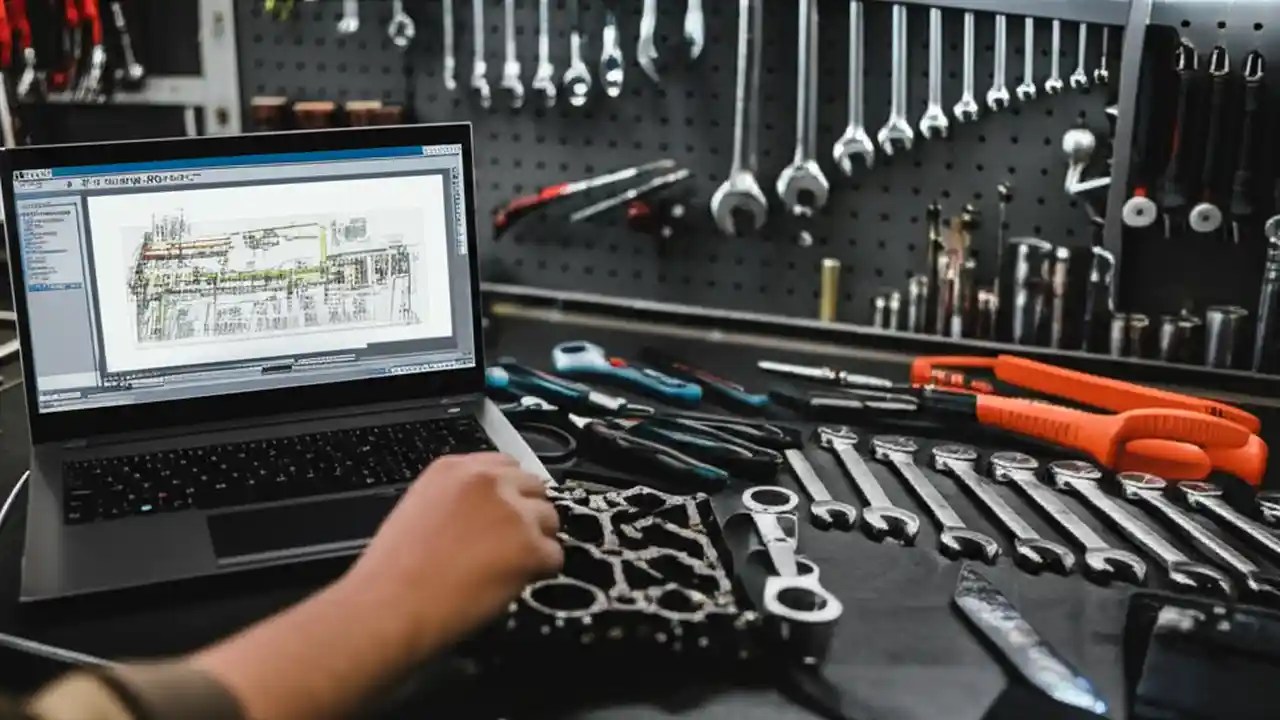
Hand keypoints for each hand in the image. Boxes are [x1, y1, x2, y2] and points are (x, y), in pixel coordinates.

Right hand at [348, 453, 562, 656]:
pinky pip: (554, 556)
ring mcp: (512, 512)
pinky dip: (539, 572)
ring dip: (536, 542)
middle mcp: (488, 481)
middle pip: (534, 487)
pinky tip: (510, 584)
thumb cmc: (393, 571)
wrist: (389, 606)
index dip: (509, 493)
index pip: (506, 466)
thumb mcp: (420, 508)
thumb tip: (486, 512)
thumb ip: (458, 499)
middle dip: (527, 513)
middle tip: (509, 544)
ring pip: (550, 520)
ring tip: (507, 567)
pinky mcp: (529, 547)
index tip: (503, 514)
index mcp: (455, 468)